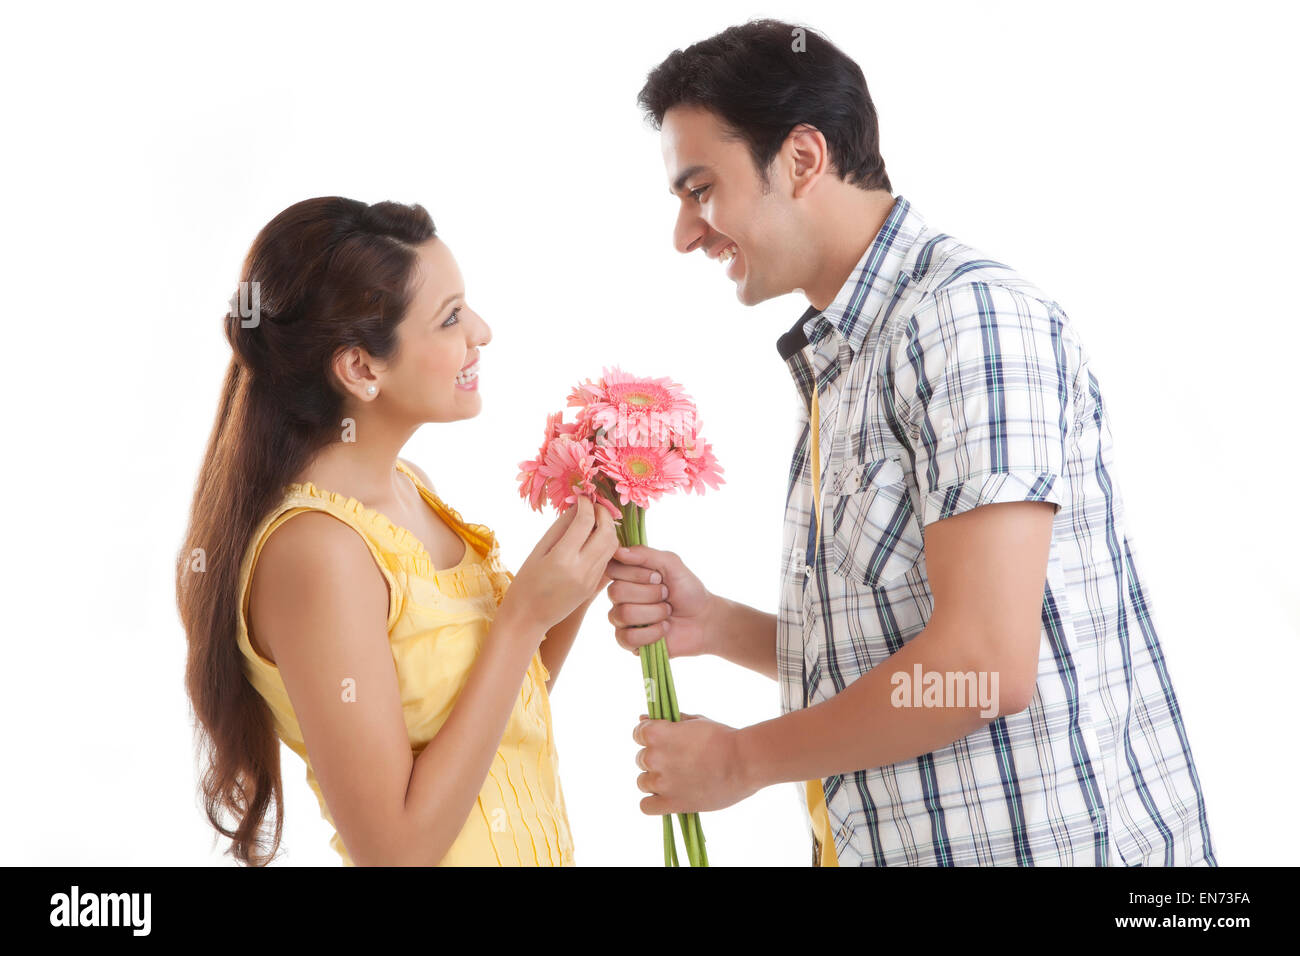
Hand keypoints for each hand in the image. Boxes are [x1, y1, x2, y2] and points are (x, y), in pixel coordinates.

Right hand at [500, 497, 619, 634]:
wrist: (528, 618)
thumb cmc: (525, 583)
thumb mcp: (538, 551)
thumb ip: (559, 527)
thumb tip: (576, 506)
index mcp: (562, 559)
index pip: (585, 521)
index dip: (586, 504)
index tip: (582, 497)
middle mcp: (581, 570)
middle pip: (607, 532)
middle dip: (604, 513)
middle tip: (594, 505)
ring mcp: (591, 580)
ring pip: (612, 546)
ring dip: (608, 528)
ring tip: (595, 520)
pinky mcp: (594, 587)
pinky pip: (607, 559)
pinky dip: (605, 543)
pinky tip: (593, 538)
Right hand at [604, 545, 715, 657]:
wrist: (704, 620)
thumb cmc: (688, 590)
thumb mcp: (671, 564)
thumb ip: (645, 554)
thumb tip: (619, 551)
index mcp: (627, 575)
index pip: (612, 569)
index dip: (635, 573)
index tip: (657, 576)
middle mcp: (620, 597)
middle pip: (616, 592)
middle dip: (650, 594)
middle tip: (666, 594)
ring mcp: (622, 620)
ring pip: (623, 614)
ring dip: (654, 612)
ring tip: (667, 612)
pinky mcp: (628, 642)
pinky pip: (627, 638)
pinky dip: (652, 633)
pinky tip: (664, 628)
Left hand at [632, 712, 757, 813]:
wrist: (744, 761)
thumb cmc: (722, 737)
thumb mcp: (694, 721)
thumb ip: (667, 721)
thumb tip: (642, 718)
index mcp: (657, 733)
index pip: (637, 733)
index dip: (650, 736)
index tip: (665, 741)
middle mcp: (654, 757)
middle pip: (641, 759)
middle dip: (656, 759)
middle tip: (679, 761)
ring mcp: (662, 782)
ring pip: (642, 782)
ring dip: (655, 780)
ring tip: (677, 779)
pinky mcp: (672, 802)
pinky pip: (646, 806)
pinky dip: (653, 802)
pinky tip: (667, 797)